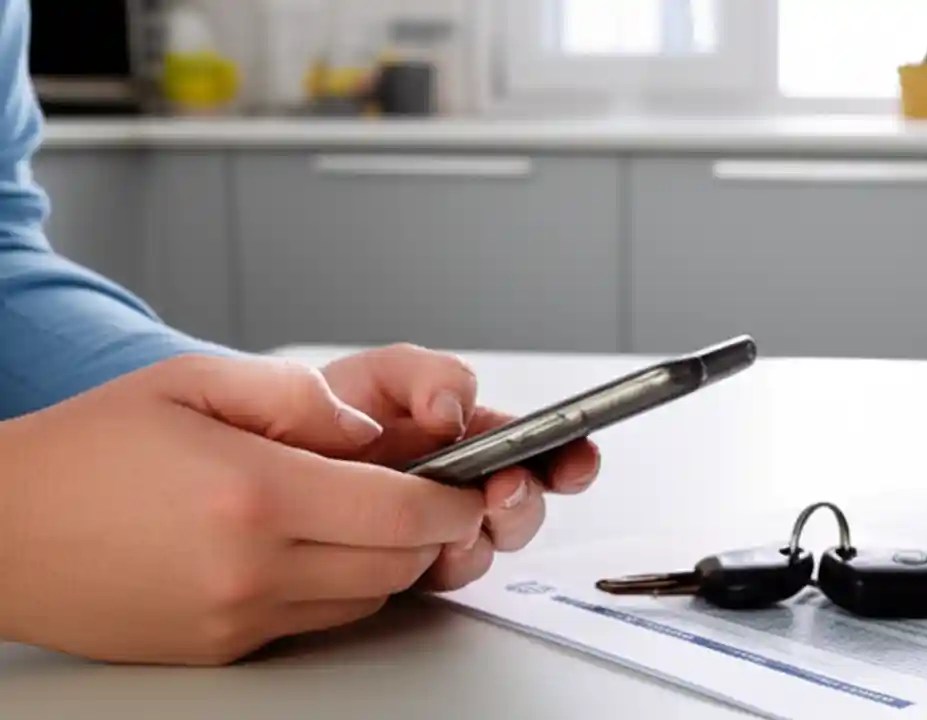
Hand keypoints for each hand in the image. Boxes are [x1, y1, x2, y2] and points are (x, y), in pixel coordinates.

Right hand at [0, 354, 483, 665]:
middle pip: (399, 562)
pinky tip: (315, 547)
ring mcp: (238, 617)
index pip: (403, 511)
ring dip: (389, 558)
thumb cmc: (90, 447)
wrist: (0, 531)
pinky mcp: (222, 647)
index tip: (468, 481)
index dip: (453, 497)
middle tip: (433, 493)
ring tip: (367, 513)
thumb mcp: (193, 380)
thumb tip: (369, 429)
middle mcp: (253, 569)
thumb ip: (297, 396)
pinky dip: (341, 588)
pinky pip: (318, 622)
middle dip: (433, 528)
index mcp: (255, 494)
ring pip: (367, 597)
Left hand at [319, 344, 601, 590]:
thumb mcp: (380, 374)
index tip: (577, 460)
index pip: (539, 444)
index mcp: (470, 432)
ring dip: (482, 534)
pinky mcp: (407, 564)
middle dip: (524, 501)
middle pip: (524, 504)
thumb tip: (453, 408)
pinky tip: (422, 543)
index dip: (568, 455)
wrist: (261, 456)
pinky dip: (441, 562)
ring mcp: (437, 526)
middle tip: (502, 491)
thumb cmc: (324, 408)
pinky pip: (441, 573)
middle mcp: (464, 482)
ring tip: (454, 518)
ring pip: (489, 544)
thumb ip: (426, 376)